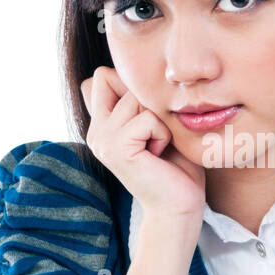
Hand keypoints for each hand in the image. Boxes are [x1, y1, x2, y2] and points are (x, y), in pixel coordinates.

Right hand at [81, 66, 205, 224]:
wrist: (179, 207)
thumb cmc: (177, 166)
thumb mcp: (157, 122)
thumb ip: (139, 99)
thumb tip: (132, 67)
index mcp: (102, 123)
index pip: (102, 76)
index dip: (130, 85)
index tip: (148, 119)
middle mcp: (96, 130)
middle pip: (116, 77)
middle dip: (146, 99)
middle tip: (155, 134)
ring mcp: (102, 139)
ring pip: (136, 97)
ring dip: (159, 119)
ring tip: (158, 145)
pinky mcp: (116, 148)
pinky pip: (148, 118)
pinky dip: (162, 134)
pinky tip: (158, 155)